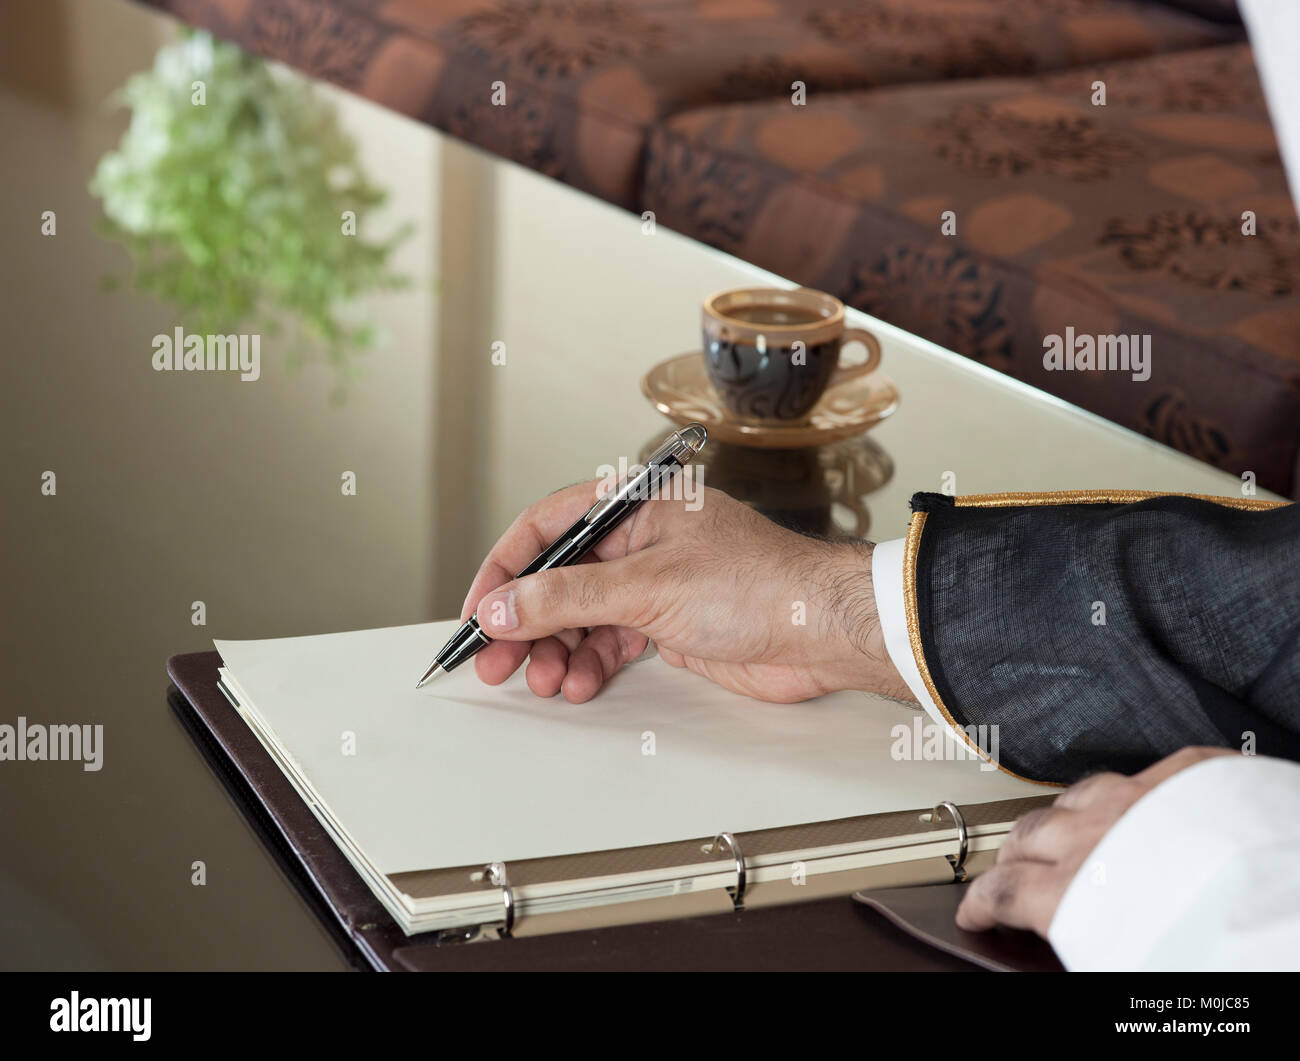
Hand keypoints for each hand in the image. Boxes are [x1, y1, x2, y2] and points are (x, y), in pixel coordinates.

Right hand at [460, 481, 913, 703]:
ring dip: (557, 650)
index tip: (479, 609)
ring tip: (545, 681)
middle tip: (495, 662)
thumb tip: (505, 606)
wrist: (822, 631)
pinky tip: (579, 683)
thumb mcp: (647, 586)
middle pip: (560, 577)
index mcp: (636, 502)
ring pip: (583, 615)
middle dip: (527, 622)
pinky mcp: (670, 622)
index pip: (548, 526)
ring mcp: (655, 581)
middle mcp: (641, 537)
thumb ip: (568, 597)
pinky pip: (611, 641)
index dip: (507, 568)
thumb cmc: (759, 584)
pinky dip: (590, 663)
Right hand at [955, 746, 1236, 936]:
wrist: (1286, 896)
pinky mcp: (1190, 775)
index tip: (973, 910)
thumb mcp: (1127, 961)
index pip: (1002, 893)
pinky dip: (1140, 787)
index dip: (979, 904)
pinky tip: (1146, 792)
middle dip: (1015, 853)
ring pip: (1078, 793)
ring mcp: (1140, 798)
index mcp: (1073, 893)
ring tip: (1066, 825)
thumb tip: (1079, 946)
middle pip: (1030, 834)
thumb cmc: (1214, 943)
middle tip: (1013, 868)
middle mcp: (1095, 837)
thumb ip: (1089, 941)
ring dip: (1065, 814)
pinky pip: (1150, 771)